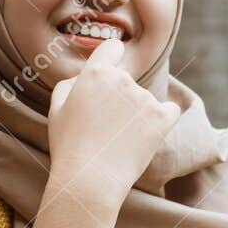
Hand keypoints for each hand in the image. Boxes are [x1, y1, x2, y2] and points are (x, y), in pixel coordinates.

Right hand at [46, 38, 179, 207]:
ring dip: (137, 114)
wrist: (90, 179)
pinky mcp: (162, 117)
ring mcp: (144, 98)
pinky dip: (163, 120)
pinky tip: (148, 134)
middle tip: (105, 126)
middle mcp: (122, 79)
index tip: (113, 67)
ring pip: (144, 100)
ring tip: (119, 140)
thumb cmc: (69, 147)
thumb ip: (68, 85)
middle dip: (119, 97)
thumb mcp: (56, 111)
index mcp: (96, 73)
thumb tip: (82, 76)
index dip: (112, 57)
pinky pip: (170, 110)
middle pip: (126, 80)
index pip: (113, 48)